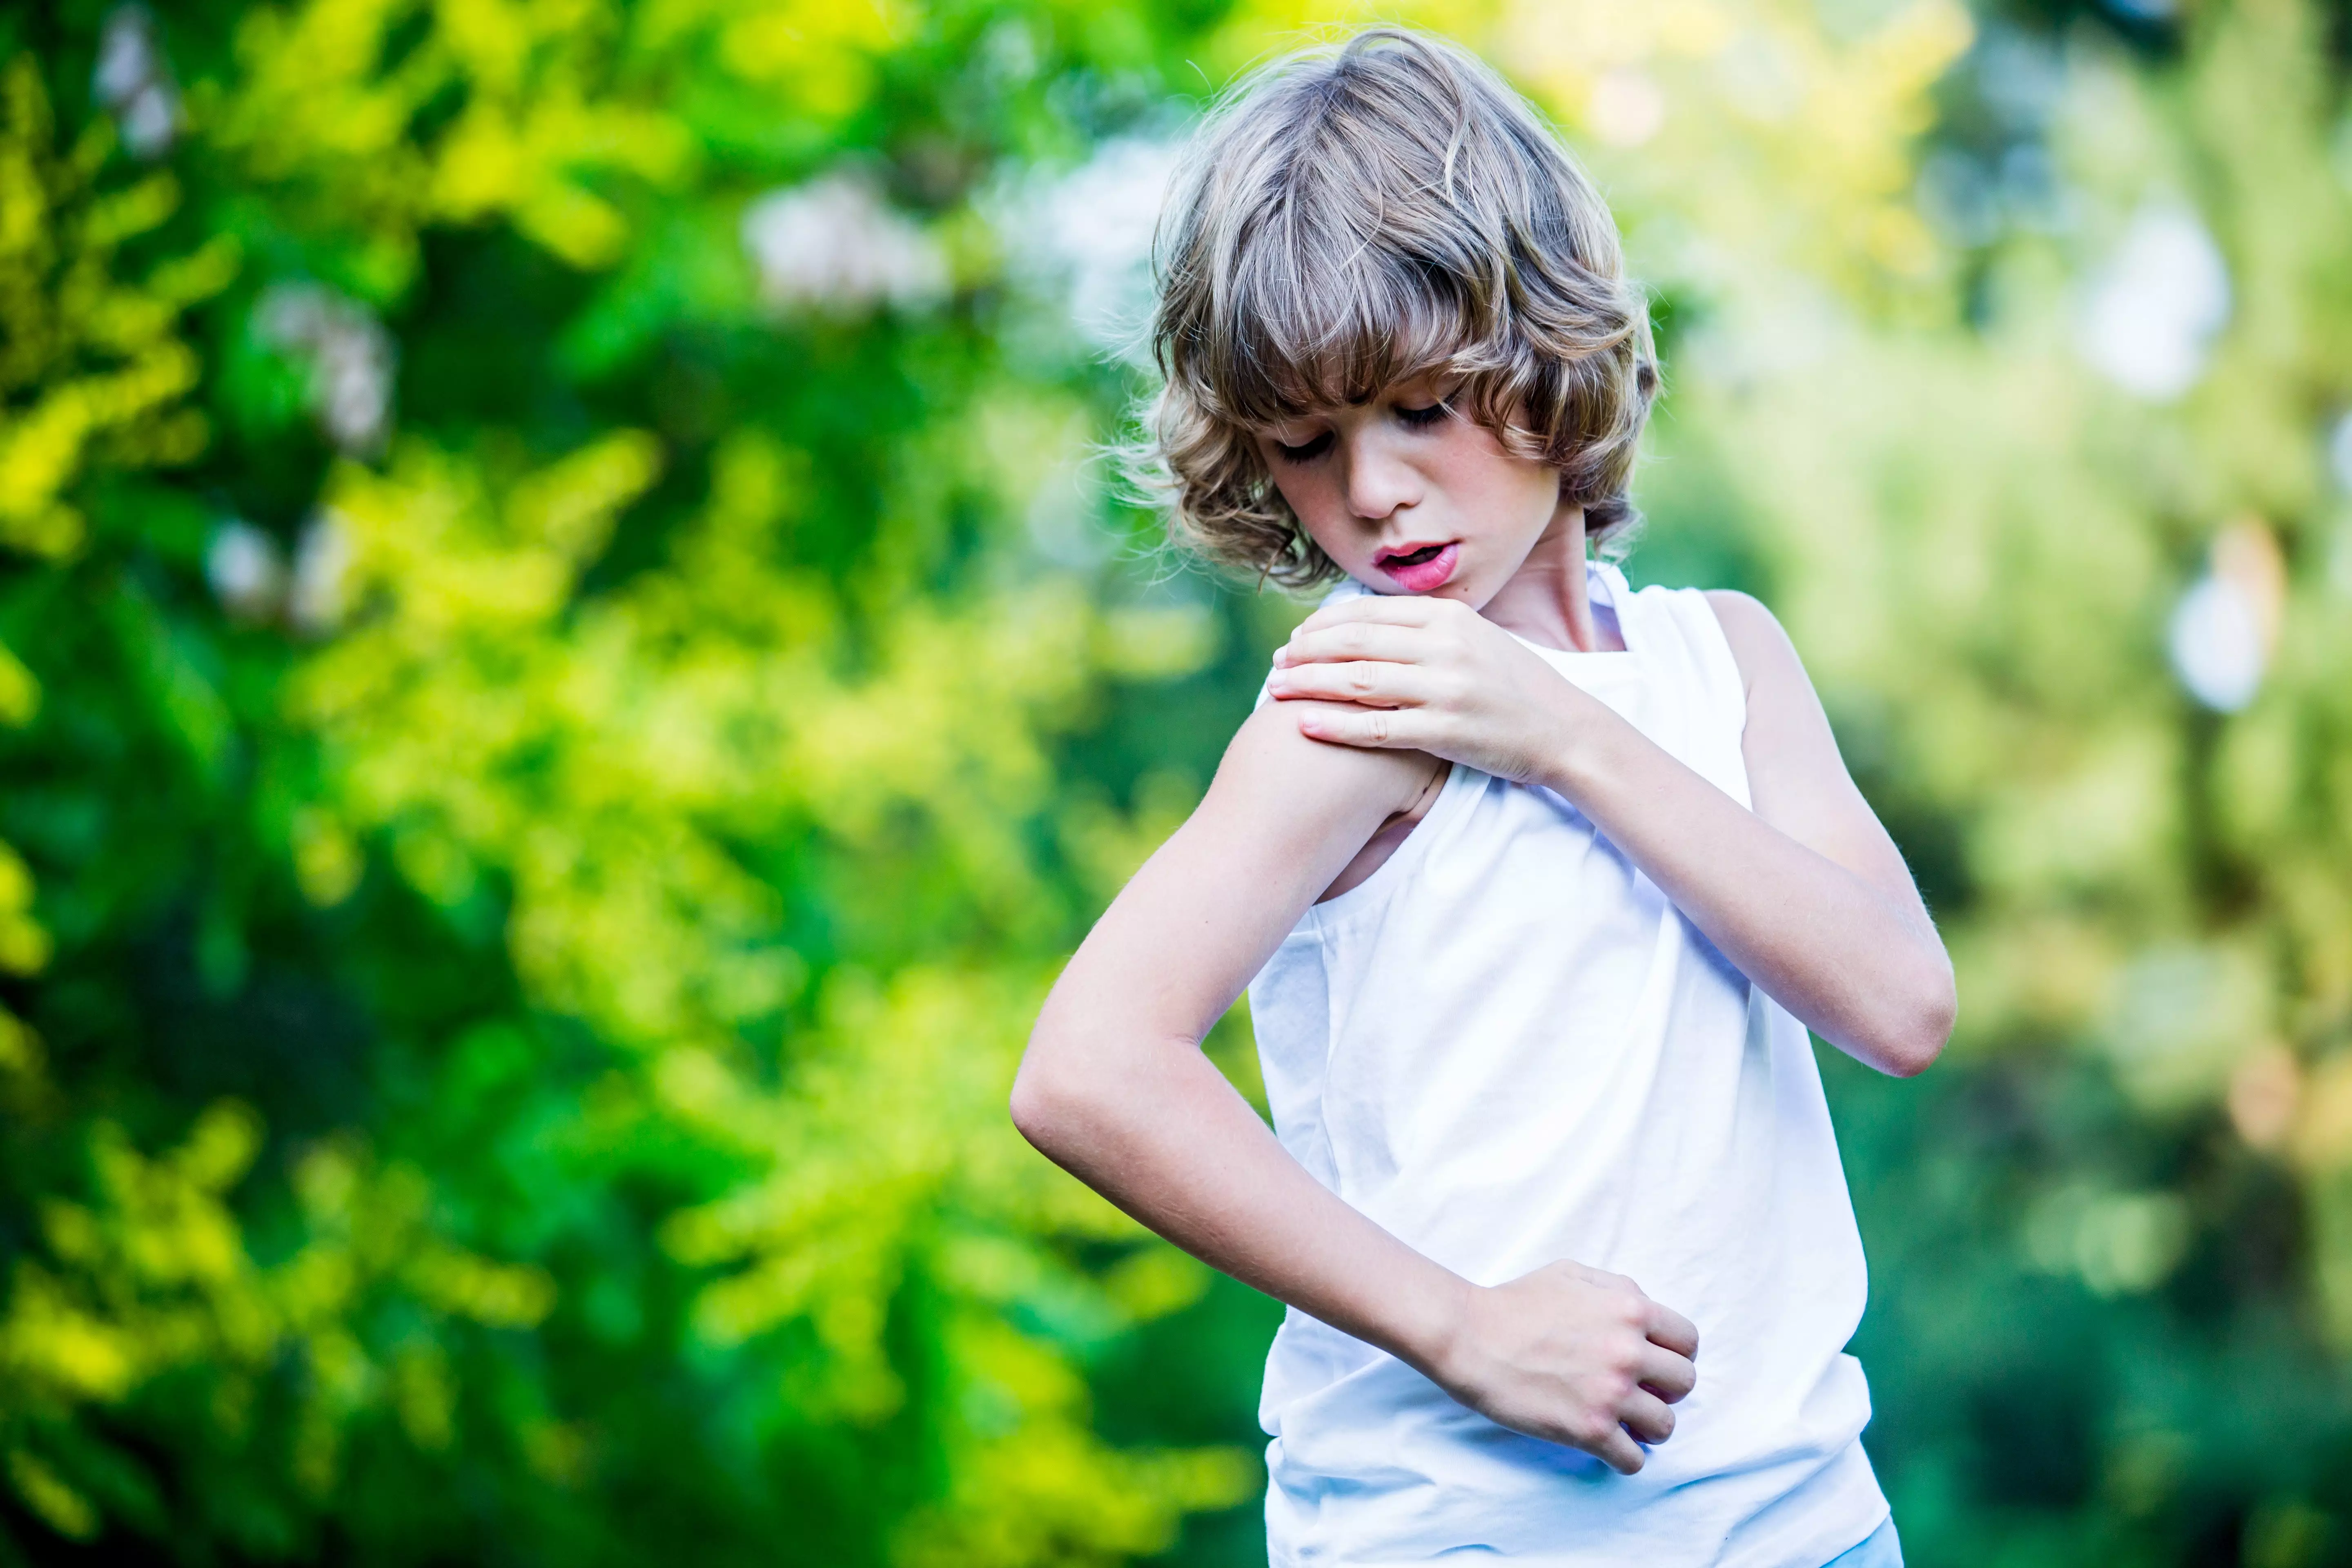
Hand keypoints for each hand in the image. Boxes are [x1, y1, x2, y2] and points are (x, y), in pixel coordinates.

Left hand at [1265, 596, 1596, 785]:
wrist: (1565, 730)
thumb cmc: (1515, 687)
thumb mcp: (1476, 639)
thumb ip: (1428, 628)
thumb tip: (1369, 624)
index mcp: (1450, 617)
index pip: (1369, 612)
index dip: (1324, 624)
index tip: (1296, 637)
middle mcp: (1445, 646)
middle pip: (1355, 641)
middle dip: (1306, 651)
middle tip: (1277, 662)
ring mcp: (1445, 688)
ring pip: (1358, 680)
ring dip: (1308, 683)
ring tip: (1275, 689)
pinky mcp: (1444, 730)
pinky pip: (1376, 728)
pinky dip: (1335, 725)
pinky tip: (1303, 724)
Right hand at [1426, 1260, 1698, 1474]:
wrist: (1470, 1336)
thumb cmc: (1516, 1303)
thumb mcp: (1572, 1273)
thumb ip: (1618, 1289)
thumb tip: (1644, 1310)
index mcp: (1630, 1310)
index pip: (1688, 1342)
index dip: (1673, 1354)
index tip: (1654, 1364)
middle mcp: (1629, 1352)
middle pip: (1684, 1384)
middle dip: (1664, 1390)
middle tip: (1637, 1392)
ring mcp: (1611, 1393)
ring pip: (1666, 1426)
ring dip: (1647, 1427)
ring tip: (1623, 1422)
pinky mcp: (1589, 1430)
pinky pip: (1634, 1460)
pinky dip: (1624, 1457)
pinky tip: (1605, 1443)